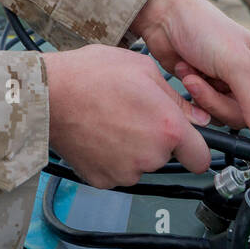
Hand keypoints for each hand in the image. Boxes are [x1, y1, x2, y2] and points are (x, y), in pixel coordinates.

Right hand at [42, 44, 211, 188]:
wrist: (49, 94)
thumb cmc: (91, 75)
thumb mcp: (143, 69)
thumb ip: (176, 98)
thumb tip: (196, 116)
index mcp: (167, 127)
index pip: (201, 158)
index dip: (195, 149)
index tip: (188, 144)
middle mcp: (150, 155)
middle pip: (165, 156)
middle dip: (155, 139)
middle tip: (132, 114)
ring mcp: (125, 171)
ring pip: (140, 164)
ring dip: (132, 149)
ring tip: (111, 120)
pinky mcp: (102, 179)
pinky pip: (116, 171)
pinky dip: (110, 158)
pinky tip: (98, 134)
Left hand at [131, 0, 249, 150]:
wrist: (164, 17)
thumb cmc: (204, 27)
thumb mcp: (235, 65)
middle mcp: (249, 81)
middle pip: (243, 119)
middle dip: (219, 102)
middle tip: (206, 82)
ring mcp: (225, 87)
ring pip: (221, 117)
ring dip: (203, 97)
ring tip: (193, 74)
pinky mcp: (204, 91)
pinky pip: (204, 112)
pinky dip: (193, 96)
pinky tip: (187, 74)